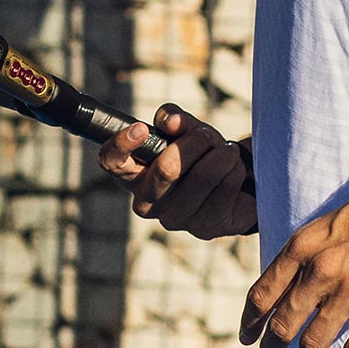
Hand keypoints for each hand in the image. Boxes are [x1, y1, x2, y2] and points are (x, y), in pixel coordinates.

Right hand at [96, 105, 257, 239]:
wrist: (238, 182)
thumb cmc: (202, 154)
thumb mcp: (187, 129)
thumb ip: (174, 118)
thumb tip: (170, 122)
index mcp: (134, 175)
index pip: (111, 162)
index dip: (120, 145)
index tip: (141, 128)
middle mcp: (147, 202)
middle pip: (165, 170)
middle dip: (193, 143)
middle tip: (206, 135)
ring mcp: (174, 220)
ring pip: (202, 176)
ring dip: (221, 155)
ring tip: (226, 153)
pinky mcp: (204, 229)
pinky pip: (224, 187)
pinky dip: (234, 170)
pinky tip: (233, 172)